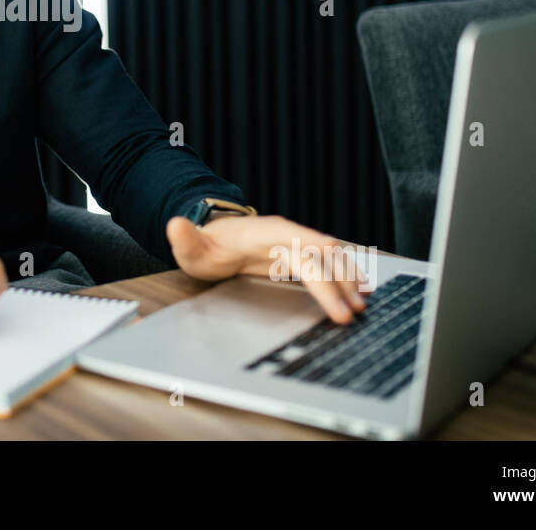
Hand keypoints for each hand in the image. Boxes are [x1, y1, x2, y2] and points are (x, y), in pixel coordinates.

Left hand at [166, 213, 370, 323]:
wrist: (215, 240)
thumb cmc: (206, 246)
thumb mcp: (191, 246)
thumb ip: (184, 238)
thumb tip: (174, 224)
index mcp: (260, 232)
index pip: (289, 236)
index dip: (310, 243)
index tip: (333, 252)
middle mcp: (284, 236)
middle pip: (314, 256)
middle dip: (333, 282)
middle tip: (347, 312)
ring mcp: (295, 246)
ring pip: (328, 260)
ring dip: (346, 280)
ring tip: (361, 305)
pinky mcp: (300, 259)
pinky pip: (328, 266)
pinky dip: (345, 276)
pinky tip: (360, 291)